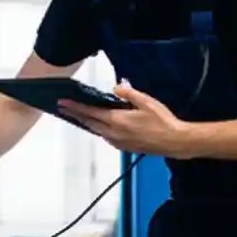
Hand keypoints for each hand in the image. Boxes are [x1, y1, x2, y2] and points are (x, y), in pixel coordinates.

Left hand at [58, 83, 196, 157]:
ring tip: (79, 115)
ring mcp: (118, 142)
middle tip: (64, 108)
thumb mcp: (146, 101)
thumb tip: (114, 89)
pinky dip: (98, 129)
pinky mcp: (125, 147)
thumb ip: (128, 93)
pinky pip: (106, 137)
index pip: (90, 113)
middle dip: (76, 115)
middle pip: (89, 123)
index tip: (62, 103)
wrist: (175, 141)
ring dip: (87, 123)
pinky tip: (100, 125)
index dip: (75, 107)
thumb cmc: (162, 120)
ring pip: (97, 131)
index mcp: (117, 121)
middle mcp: (114, 133)